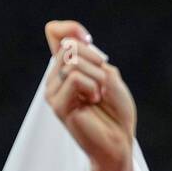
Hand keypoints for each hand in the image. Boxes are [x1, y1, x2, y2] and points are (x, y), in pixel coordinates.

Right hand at [43, 20, 136, 170]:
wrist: (118, 141)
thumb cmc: (116, 112)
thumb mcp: (109, 76)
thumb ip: (92, 57)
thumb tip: (74, 42)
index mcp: (65, 68)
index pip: (55, 32)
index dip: (71, 29)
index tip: (88, 39)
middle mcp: (55, 77)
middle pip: (70, 46)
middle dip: (96, 62)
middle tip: (103, 85)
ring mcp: (52, 91)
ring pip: (74, 62)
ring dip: (97, 77)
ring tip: (99, 97)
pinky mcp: (56, 104)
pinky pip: (76, 78)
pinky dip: (93, 87)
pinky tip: (94, 102)